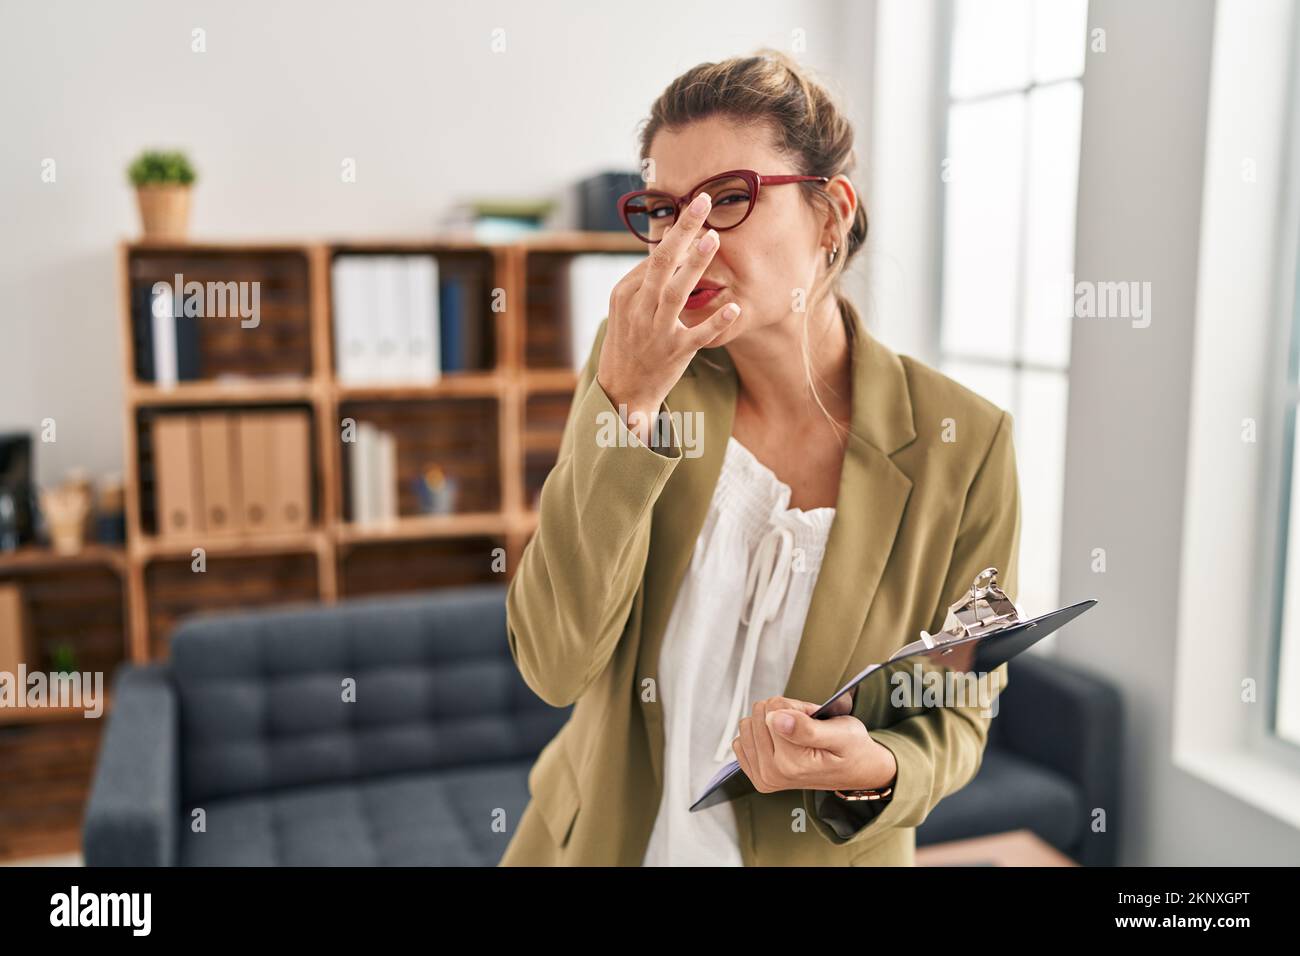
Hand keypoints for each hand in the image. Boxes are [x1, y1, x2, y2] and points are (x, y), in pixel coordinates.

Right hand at [596, 191, 741, 443]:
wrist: (622, 390)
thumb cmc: (628, 342)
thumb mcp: (627, 307)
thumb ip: (646, 277)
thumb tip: (667, 240)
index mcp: (625, 294)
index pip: (653, 257)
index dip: (676, 233)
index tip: (696, 210)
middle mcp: (638, 309)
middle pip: (661, 263)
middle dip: (682, 231)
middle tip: (703, 202)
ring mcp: (656, 331)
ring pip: (676, 292)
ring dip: (695, 265)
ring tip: (714, 238)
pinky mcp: (674, 353)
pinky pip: (697, 334)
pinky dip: (716, 322)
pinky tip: (734, 307)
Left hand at [731, 693, 898, 793]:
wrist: (858, 770)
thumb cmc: (852, 749)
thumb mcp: (841, 733)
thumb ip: (807, 728)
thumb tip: (775, 719)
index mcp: (791, 764)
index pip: (774, 710)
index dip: (795, 707)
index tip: (812, 719)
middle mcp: (773, 774)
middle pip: (759, 715)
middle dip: (783, 713)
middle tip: (806, 726)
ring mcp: (763, 777)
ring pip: (747, 724)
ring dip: (772, 722)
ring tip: (796, 734)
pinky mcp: (757, 776)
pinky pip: (741, 740)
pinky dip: (761, 735)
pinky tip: (781, 742)